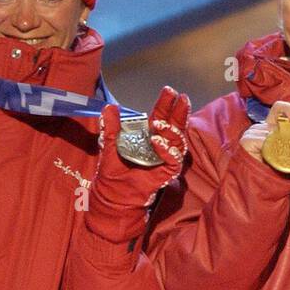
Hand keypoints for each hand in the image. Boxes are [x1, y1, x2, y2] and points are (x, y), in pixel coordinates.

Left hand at [86, 85, 190, 241]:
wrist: (112, 198)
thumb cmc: (112, 175)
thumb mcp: (109, 146)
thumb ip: (111, 127)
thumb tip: (109, 106)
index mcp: (148, 139)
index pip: (160, 118)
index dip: (165, 105)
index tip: (169, 91)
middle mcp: (159, 148)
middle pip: (173, 126)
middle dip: (177, 111)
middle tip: (180, 96)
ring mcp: (164, 160)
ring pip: (177, 141)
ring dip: (172, 130)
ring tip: (161, 122)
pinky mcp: (166, 173)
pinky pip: (173, 161)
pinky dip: (167, 151)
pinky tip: (158, 142)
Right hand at [239, 101, 289, 164]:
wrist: (260, 186)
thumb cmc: (277, 170)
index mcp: (272, 127)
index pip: (279, 109)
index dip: (289, 109)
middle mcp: (262, 127)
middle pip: (276, 121)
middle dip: (287, 133)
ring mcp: (253, 132)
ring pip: (270, 133)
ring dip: (277, 146)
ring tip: (275, 159)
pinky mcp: (246, 141)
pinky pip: (261, 140)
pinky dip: (267, 148)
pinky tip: (266, 157)